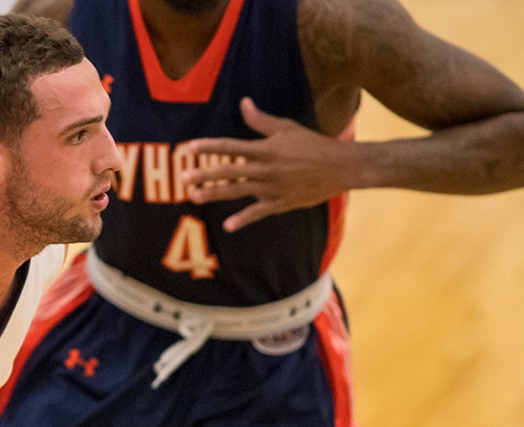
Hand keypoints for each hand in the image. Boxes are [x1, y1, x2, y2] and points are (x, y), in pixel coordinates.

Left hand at [181, 97, 362, 230]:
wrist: (341, 167)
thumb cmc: (312, 144)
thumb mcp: (287, 128)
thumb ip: (261, 120)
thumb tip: (244, 103)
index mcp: (265, 149)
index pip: (230, 147)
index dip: (209, 146)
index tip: (189, 147)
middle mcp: (265, 169)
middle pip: (228, 172)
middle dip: (204, 174)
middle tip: (182, 177)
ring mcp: (271, 188)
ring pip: (237, 192)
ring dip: (214, 194)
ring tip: (194, 196)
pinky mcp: (280, 203)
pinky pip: (258, 213)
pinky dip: (243, 219)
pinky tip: (228, 226)